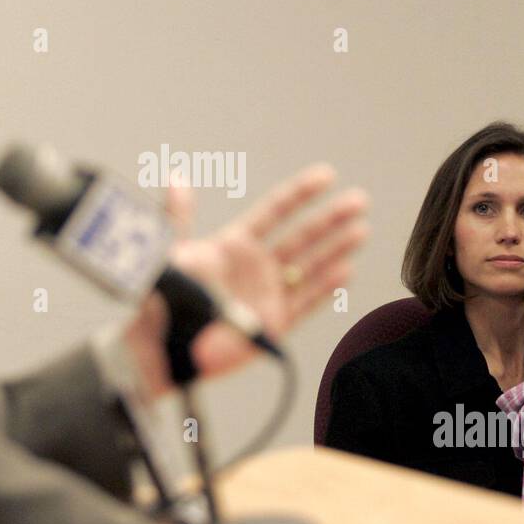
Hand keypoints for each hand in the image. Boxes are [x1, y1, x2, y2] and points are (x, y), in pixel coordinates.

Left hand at [124, 163, 369, 395]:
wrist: (162, 347)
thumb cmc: (161, 298)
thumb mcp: (171, 252)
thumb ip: (178, 215)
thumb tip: (175, 176)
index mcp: (234, 245)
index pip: (275, 211)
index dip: (301, 193)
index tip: (327, 175)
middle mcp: (255, 267)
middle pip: (301, 237)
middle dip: (330, 219)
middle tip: (358, 200)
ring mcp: (266, 295)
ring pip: (310, 267)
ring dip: (336, 248)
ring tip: (362, 230)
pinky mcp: (272, 325)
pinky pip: (306, 303)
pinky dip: (326, 288)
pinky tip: (346, 270)